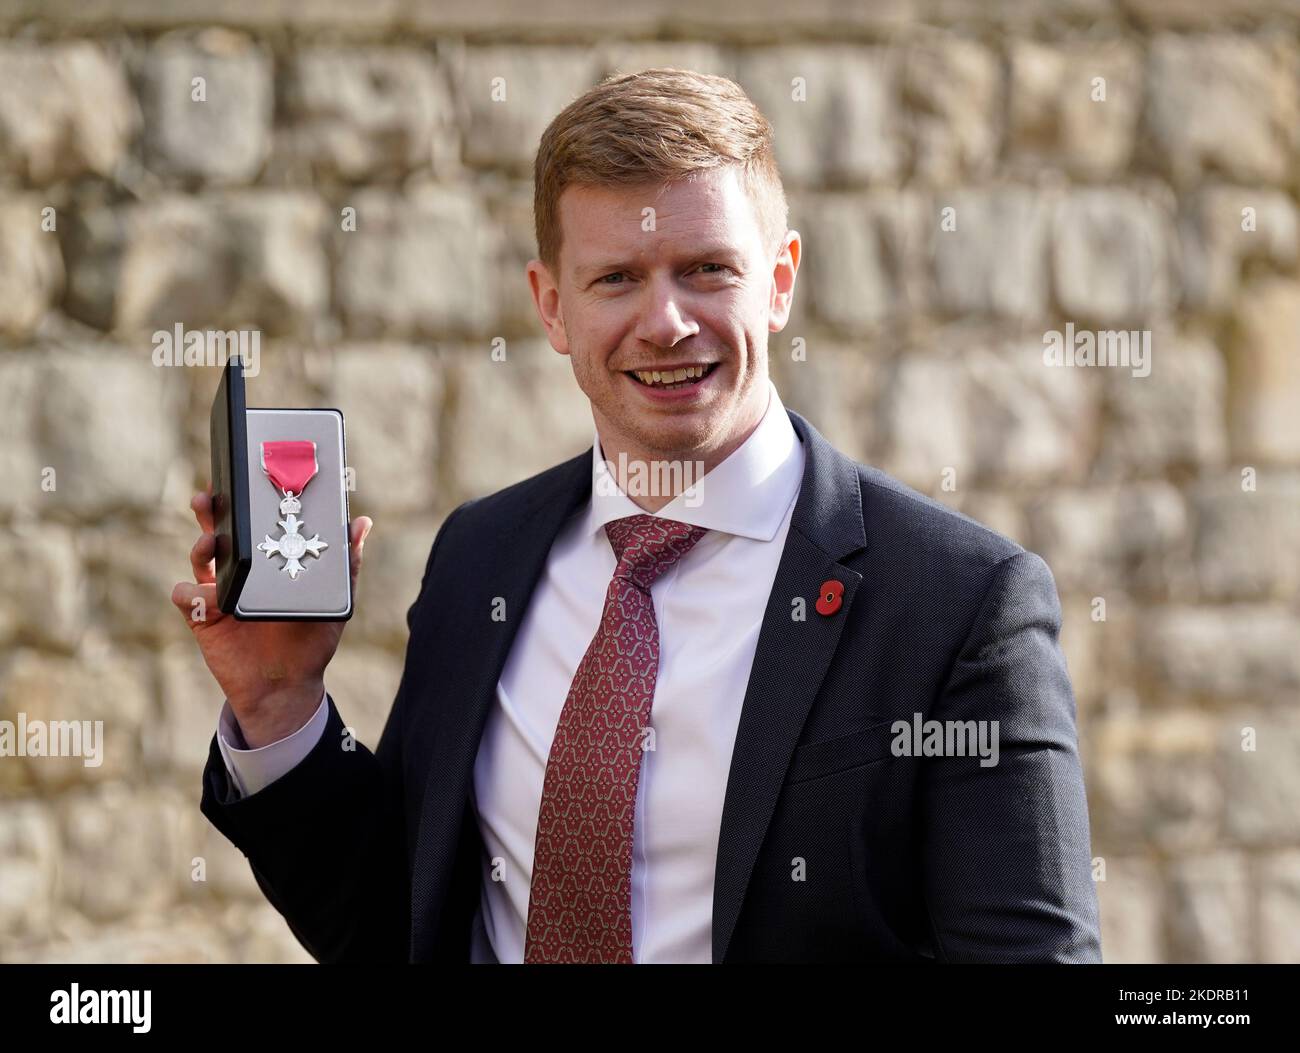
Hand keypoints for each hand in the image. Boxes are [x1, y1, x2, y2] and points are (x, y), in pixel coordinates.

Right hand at [171, 483, 372, 748]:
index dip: (244, 500)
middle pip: (219, 529)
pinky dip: (191, 593)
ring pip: (199, 556)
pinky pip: (186, 597)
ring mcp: (218, 591)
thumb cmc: (311, 640)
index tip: (243, 477)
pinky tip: (206, 596)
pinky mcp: (203, 616)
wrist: (287, 686)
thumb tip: (362, 521)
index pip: (253, 522)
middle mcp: (240, 569)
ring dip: (200, 545)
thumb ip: (346, 561)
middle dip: (211, 509)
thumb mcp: (334, 599)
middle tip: (209, 496)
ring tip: (210, 543)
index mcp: (268, 560)